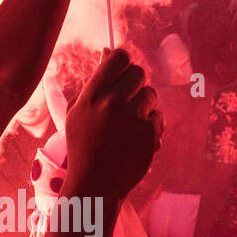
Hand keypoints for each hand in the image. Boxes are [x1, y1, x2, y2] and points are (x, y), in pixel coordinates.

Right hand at [65, 48, 162, 197]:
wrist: (95, 185)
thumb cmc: (84, 146)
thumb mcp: (78, 112)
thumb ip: (95, 82)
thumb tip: (109, 51)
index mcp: (91, 96)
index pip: (119, 57)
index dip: (124, 62)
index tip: (123, 74)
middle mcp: (111, 104)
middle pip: (139, 72)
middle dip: (136, 84)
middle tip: (127, 101)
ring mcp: (132, 120)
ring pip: (151, 94)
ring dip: (145, 106)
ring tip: (129, 125)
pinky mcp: (149, 135)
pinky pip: (159, 116)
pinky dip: (151, 126)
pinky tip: (136, 140)